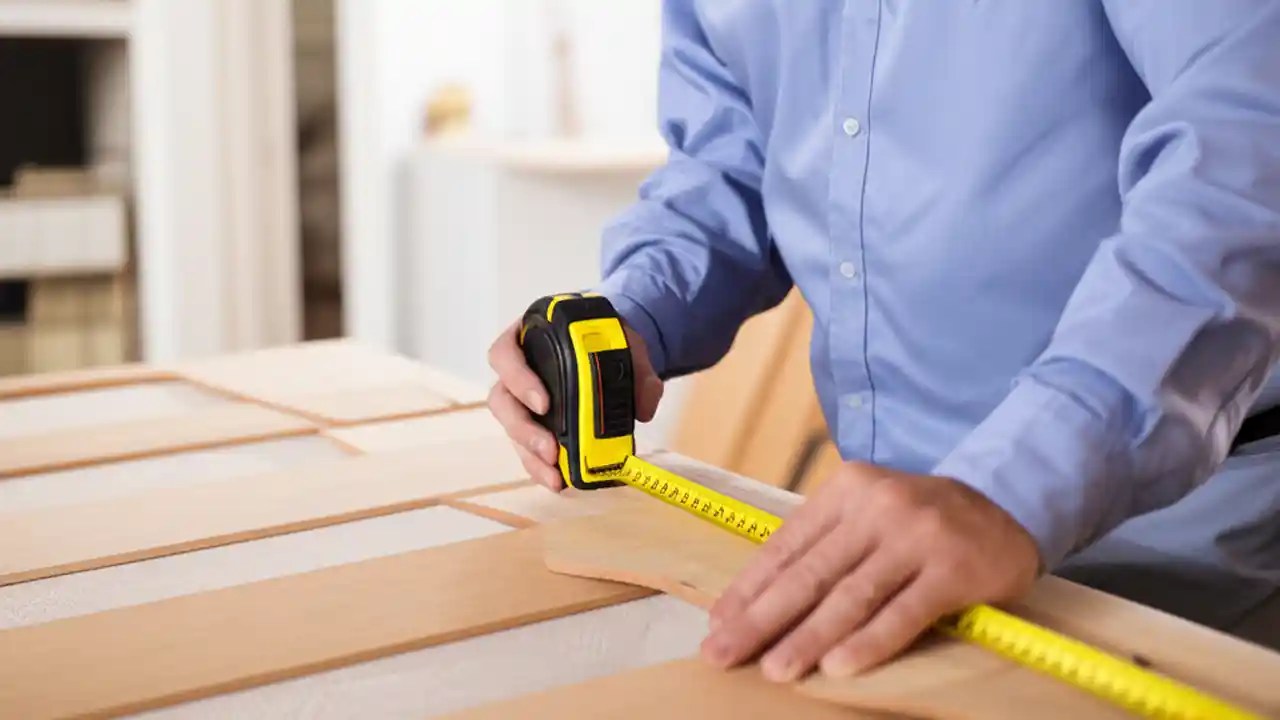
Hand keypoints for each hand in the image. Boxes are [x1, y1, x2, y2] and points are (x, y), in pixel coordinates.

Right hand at [487, 318, 662, 490]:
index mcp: (526, 338)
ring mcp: (520, 400)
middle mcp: (515, 371)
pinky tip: (559, 481)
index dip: (519, 380)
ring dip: (532, 455)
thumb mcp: (622, 342)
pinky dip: (541, 467)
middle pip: (502, 401)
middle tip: (551, 449)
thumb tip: (644, 409)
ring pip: (512, 431)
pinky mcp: (531, 425)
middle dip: (524, 430)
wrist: (606, 349)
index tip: (544, 404)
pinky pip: (527, 449)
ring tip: (556, 475)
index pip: (504, 355)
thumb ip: (637, 368)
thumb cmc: (603, 339)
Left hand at [702, 461, 1039, 681]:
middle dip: (761, 619)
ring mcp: (918, 536)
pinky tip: (839, 666)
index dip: (749, 589)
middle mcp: (878, 507)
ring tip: (775, 669)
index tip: (718, 625)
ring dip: (809, 637)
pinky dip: (869, 641)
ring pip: (851, 596)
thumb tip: (755, 603)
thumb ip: (822, 548)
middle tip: (723, 653)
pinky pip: (903, 612)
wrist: (1009, 504)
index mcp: (847, 490)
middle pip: (810, 573)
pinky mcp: (954, 568)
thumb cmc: (920, 521)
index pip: (787, 546)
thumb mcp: (868, 514)